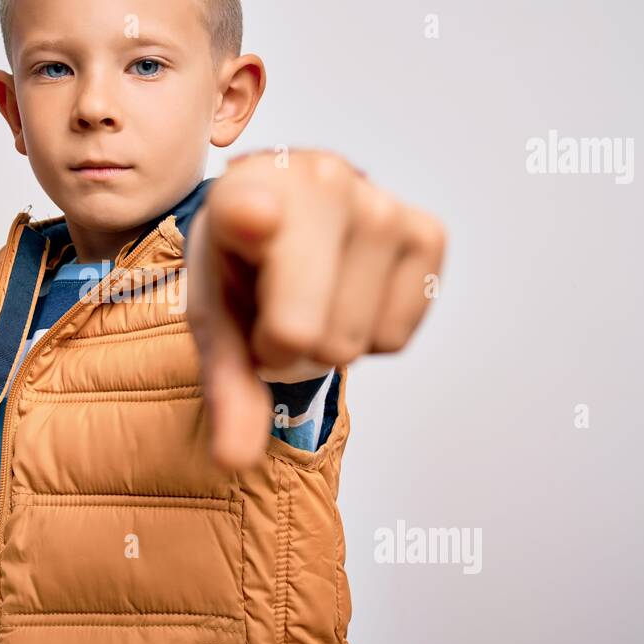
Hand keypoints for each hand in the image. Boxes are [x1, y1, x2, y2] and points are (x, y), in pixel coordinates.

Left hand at [184, 150, 445, 469]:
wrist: (281, 221)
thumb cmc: (241, 266)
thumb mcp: (216, 322)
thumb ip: (226, 388)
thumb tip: (234, 459)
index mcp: (244, 191)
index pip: (253, 216)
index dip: (254, 222)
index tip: (257, 217)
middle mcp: (320, 183)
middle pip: (309, 333)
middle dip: (287, 344)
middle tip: (273, 305)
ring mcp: (380, 203)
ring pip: (356, 342)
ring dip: (329, 339)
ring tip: (308, 293)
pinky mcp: (427, 231)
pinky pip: (396, 337)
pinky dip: (371, 334)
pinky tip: (349, 290)